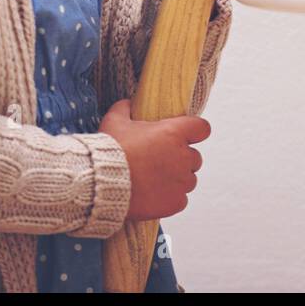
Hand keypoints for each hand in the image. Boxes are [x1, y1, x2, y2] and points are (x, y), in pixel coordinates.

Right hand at [100, 98, 208, 220]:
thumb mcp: (114, 121)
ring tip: (154, 181)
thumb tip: (128, 103)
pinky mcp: (176, 202)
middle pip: (195, 157)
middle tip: (160, 162)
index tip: (186, 136)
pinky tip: (154, 195)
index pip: (202, 128)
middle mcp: (183, 157)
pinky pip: (181, 199)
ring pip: (189, 180)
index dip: (195, 132)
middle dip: (181, 159)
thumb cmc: (110, 151)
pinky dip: (170, 198)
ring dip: (177, 179)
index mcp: (174, 133)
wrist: (102, 184)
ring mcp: (181, 181)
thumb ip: (125, 108)